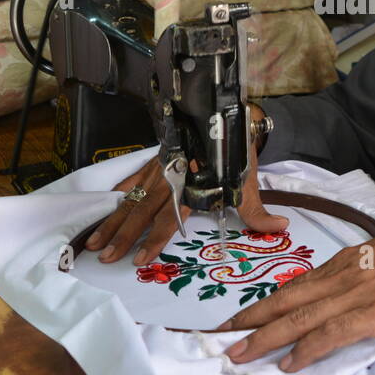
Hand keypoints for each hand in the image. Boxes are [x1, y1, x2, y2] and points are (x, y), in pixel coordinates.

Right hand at [88, 104, 286, 263]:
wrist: (229, 115)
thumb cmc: (237, 152)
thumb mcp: (247, 182)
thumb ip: (257, 210)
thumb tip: (280, 228)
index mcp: (192, 185)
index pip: (170, 218)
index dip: (154, 239)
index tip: (138, 259)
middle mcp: (171, 177)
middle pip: (143, 211)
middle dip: (123, 235)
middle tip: (104, 256)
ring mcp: (159, 167)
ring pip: (132, 197)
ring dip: (113, 220)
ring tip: (94, 241)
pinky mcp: (155, 158)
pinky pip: (133, 177)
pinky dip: (119, 191)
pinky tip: (107, 204)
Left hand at [219, 217, 374, 370]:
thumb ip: (368, 271)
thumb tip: (357, 291)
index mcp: (350, 260)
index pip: (299, 283)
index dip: (269, 301)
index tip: (244, 314)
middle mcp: (345, 274)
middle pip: (288, 299)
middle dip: (252, 319)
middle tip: (222, 335)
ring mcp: (357, 294)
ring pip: (300, 318)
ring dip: (266, 338)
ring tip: (239, 353)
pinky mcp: (374, 315)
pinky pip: (330, 335)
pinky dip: (305, 349)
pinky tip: (288, 361)